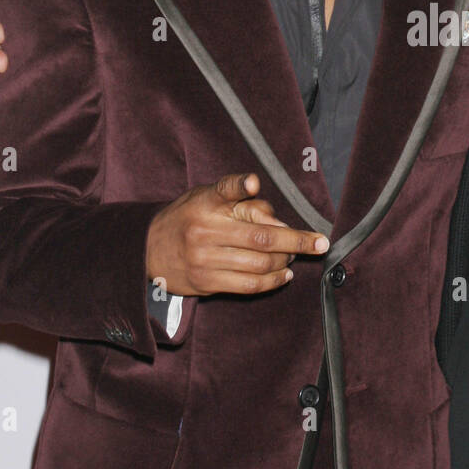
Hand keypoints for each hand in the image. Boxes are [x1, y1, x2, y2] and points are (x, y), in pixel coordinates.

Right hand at [145, 171, 328, 296]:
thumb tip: (280, 223)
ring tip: (296, 257)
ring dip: (286, 261)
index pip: (224, 189)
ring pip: (259, 264)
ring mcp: (205, 259)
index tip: (253, 182)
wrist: (148, 250)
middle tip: (320, 243)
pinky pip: (248, 285)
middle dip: (297, 241)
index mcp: (205, 203)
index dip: (240, 185)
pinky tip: (284, 275)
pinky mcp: (206, 283)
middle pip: (261, 237)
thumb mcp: (206, 199)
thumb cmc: (188, 218)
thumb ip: (242, 205)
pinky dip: (272, 281)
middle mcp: (204, 230)